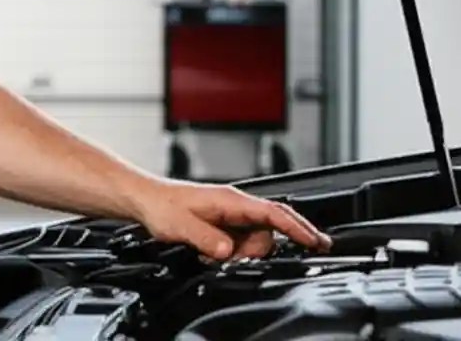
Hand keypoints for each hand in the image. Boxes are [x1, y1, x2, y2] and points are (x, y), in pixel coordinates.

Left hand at [134, 179, 332, 260]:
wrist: (145, 200)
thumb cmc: (161, 205)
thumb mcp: (181, 225)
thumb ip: (207, 239)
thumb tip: (228, 251)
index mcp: (231, 200)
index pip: (274, 213)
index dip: (298, 228)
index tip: (316, 242)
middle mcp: (236, 206)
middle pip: (269, 232)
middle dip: (257, 251)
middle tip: (233, 259)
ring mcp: (231, 216)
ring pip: (256, 240)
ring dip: (242, 254)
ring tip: (213, 255)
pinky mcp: (225, 225)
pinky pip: (241, 243)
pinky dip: (233, 254)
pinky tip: (214, 254)